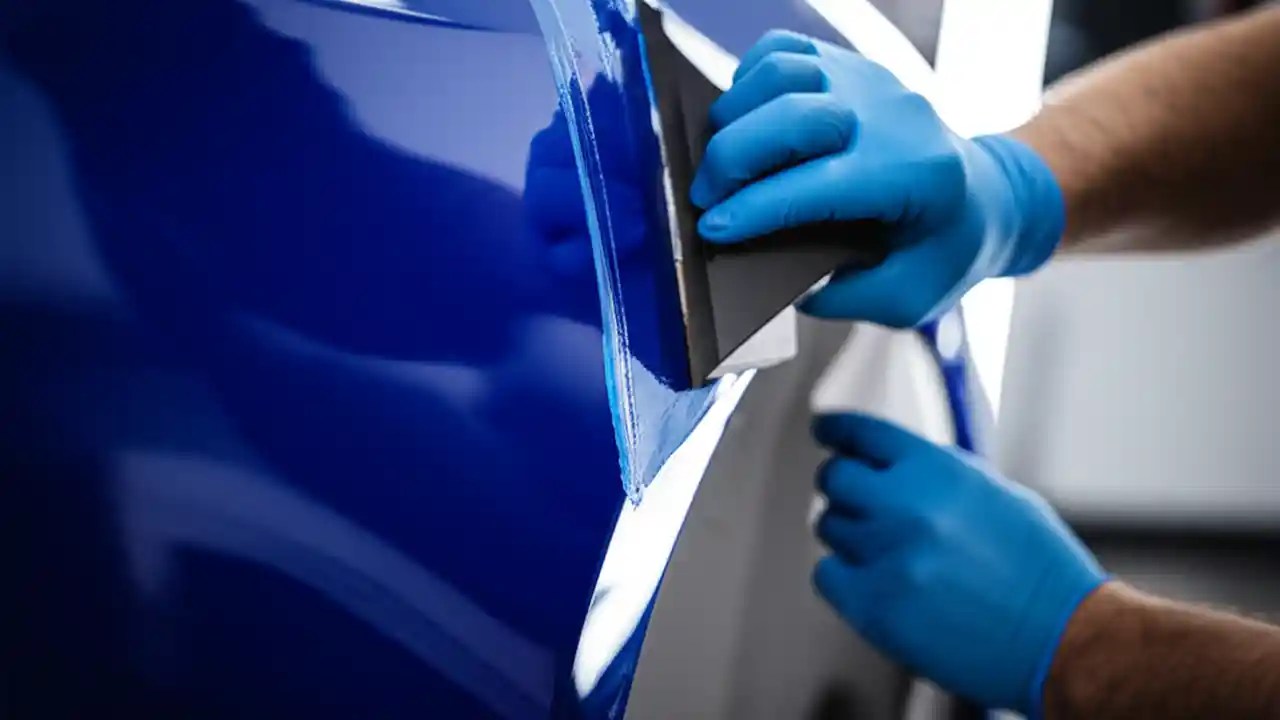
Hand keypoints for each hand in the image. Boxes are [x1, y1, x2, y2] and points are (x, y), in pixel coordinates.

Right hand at [690, 31, 1064, 326]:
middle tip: (703, 199)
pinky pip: (783, 51)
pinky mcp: (849, 65)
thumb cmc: (942, 251)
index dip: (757, 208)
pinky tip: (743, 119)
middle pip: (794, 117)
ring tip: (720, 162)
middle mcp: (893, 117)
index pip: (818, 186)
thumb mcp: (905, 299)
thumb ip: (842, 296)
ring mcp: (869, 81)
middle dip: (733, 160)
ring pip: (781, 73)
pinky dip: (748, 78)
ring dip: (734, 116)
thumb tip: (778, 278)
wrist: (985, 199)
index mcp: (915, 175)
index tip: (712, 229)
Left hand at [811, 413, 1105, 712]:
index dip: (837, 430)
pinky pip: (827, 574)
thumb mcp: (995, 494)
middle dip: (843, 484)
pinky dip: (844, 575)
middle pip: (836, 479)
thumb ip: (936, 475)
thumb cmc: (1039, 570)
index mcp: (938, 472)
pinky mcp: (874, 606)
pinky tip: (877, 580)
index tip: (826, 430)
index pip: (863, 433)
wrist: (1061, 639)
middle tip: (856, 497)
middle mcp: (906, 508)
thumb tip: (890, 463)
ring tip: (889, 550)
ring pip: (829, 527)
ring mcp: (886, 558)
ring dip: (850, 532)